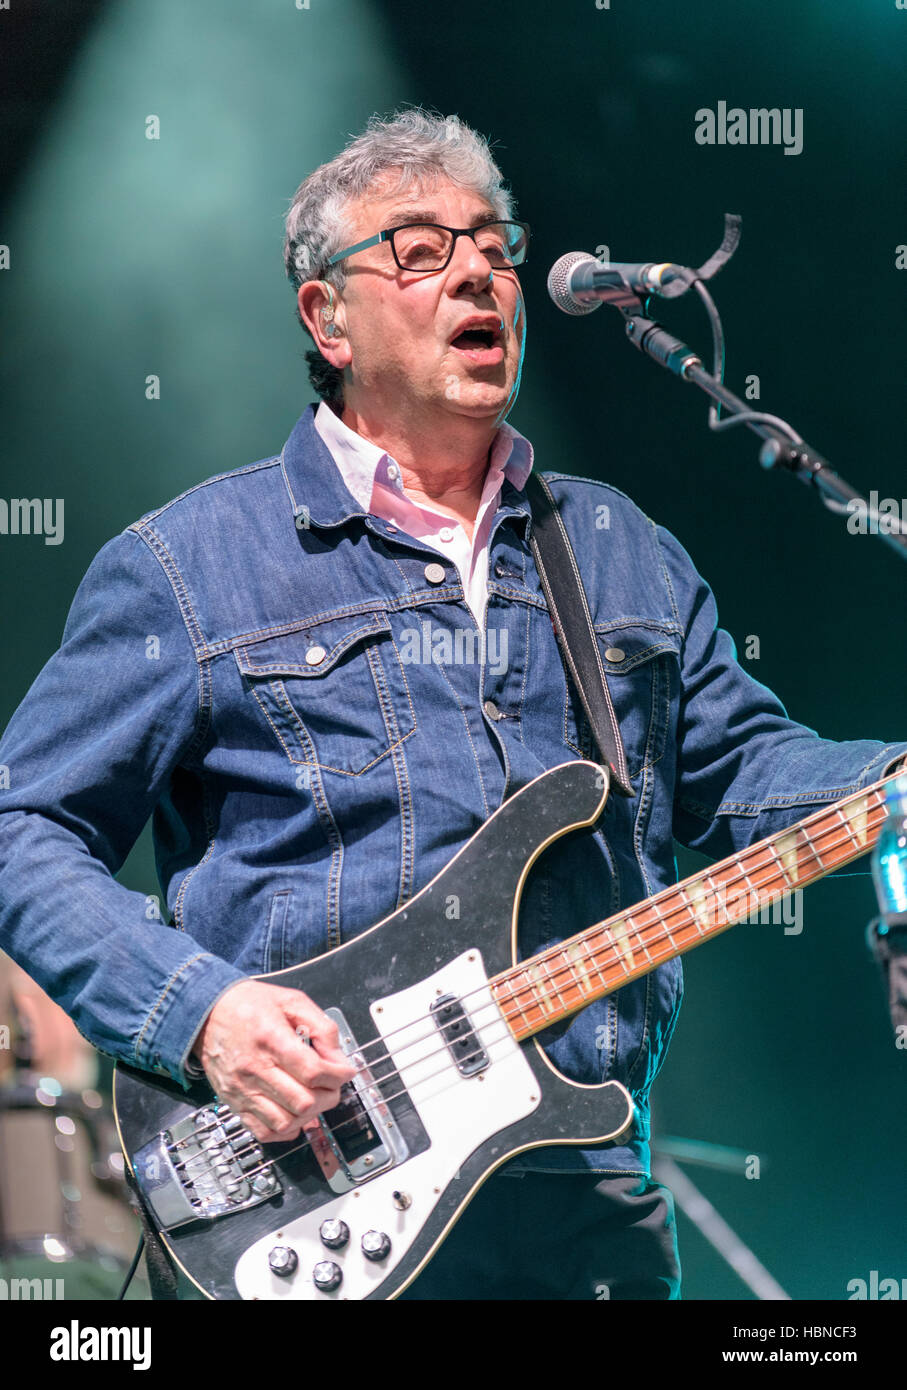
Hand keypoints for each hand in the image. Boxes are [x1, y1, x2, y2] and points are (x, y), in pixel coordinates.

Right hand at [191, 980, 356, 1143]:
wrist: (207, 1013)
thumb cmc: (249, 1005)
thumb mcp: (291, 1000)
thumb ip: (321, 1026)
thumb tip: (338, 1056)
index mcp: (271, 1039)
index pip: (313, 1071)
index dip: (338, 1075)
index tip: (345, 1071)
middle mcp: (255, 1068)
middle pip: (303, 1101)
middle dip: (328, 1096)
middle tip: (331, 1084)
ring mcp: (242, 1089)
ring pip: (286, 1122)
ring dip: (309, 1115)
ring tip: (314, 1098)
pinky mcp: (234, 1102)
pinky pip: (263, 1132)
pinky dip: (285, 1130)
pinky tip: (294, 1114)